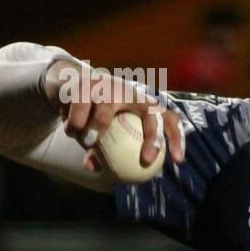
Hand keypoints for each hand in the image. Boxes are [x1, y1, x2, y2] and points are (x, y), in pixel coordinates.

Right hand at [42, 59, 185, 171]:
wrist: (70, 81)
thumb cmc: (94, 111)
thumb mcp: (102, 131)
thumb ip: (101, 150)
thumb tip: (94, 169)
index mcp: (142, 103)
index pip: (168, 118)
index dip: (177, 138)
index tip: (179, 161)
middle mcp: (132, 93)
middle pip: (152, 113)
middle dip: (155, 136)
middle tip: (147, 159)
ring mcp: (111, 86)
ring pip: (106, 112)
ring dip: (95, 129)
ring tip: (88, 142)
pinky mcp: (87, 81)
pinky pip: (81, 106)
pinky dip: (75, 122)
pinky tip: (70, 131)